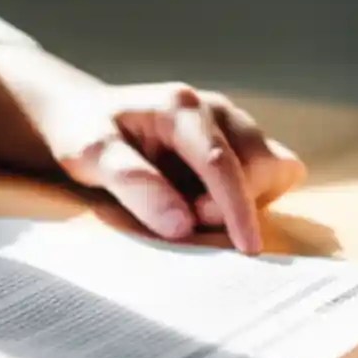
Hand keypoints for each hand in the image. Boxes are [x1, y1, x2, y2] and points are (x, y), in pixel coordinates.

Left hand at [47, 82, 306, 253]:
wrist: (85, 113)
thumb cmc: (84, 133)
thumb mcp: (93, 156)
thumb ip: (136, 185)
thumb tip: (182, 225)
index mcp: (181, 107)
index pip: (220, 161)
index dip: (236, 208)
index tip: (246, 249)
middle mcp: (216, 109)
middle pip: (259, 164)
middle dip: (233, 203)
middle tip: (188, 215)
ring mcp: (232, 122)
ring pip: (271, 167)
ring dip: (245, 198)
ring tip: (196, 205)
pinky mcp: (239, 140)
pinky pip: (272, 169)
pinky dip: (253, 192)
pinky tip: (214, 198)